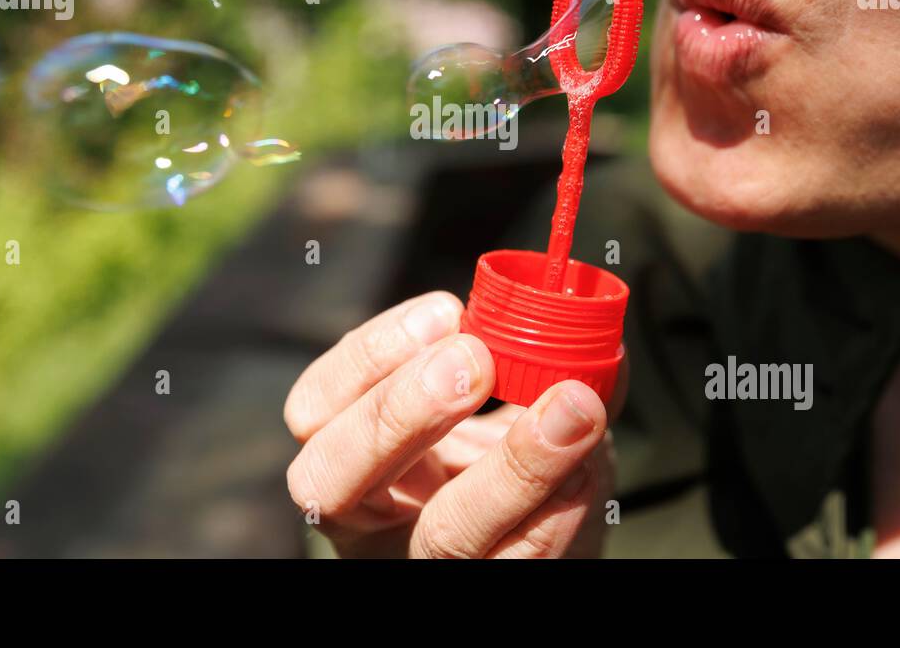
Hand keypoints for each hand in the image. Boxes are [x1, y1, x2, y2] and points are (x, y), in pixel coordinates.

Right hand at [283, 292, 620, 557]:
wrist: (553, 544)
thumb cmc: (516, 471)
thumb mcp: (499, 409)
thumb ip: (529, 359)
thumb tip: (574, 320)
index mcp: (355, 457)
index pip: (315, 408)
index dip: (370, 356)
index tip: (447, 311)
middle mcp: (369, 522)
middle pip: (331, 480)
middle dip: (401, 409)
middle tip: (477, 360)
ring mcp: (424, 567)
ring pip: (444, 536)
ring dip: (516, 465)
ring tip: (572, 408)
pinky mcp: (491, 588)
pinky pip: (520, 563)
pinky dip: (559, 513)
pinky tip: (584, 473)